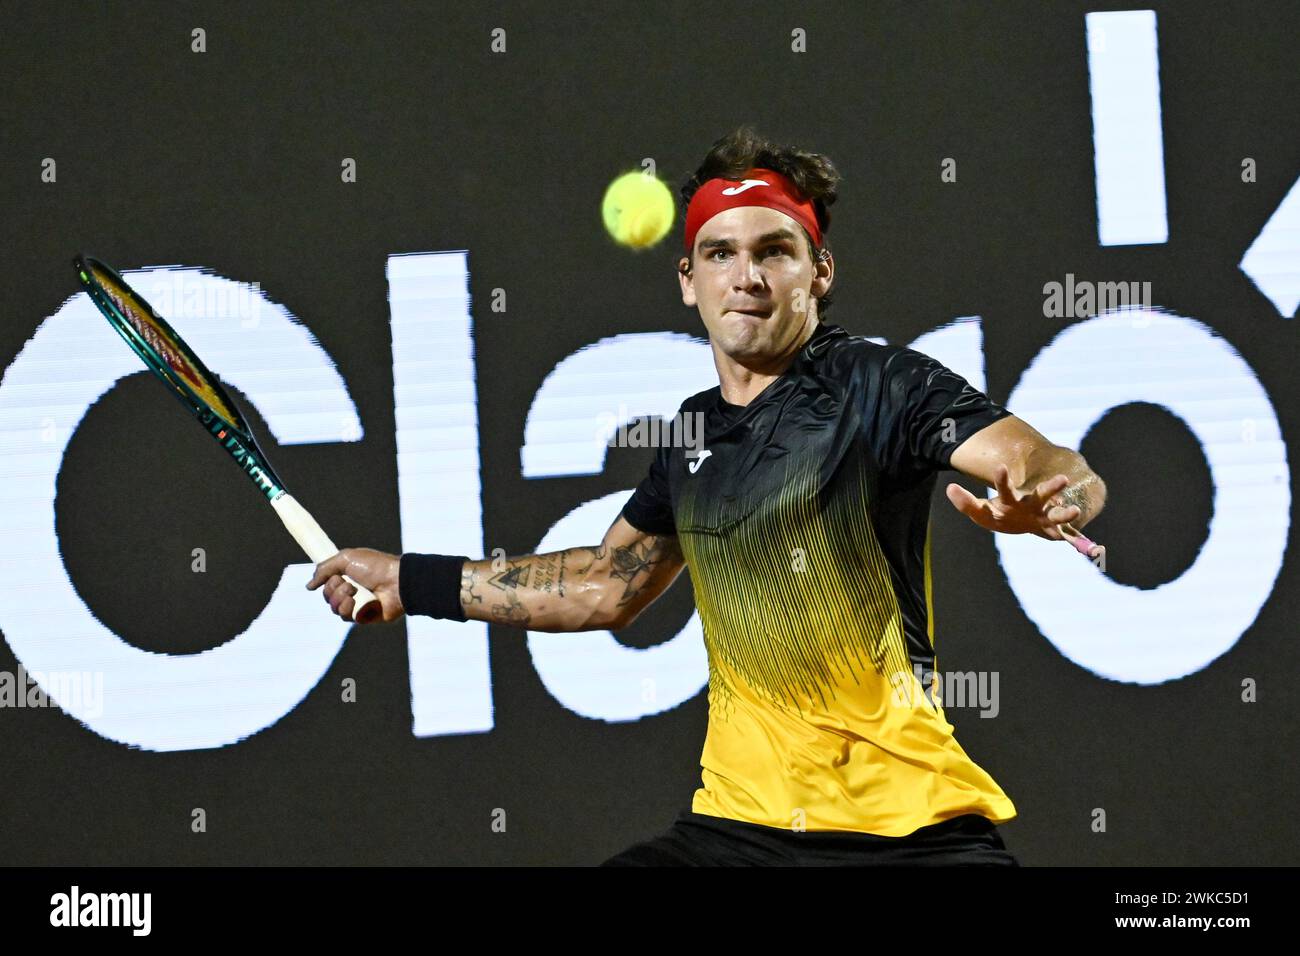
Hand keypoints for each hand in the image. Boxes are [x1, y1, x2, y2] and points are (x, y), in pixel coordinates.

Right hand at [306, 548, 404, 622]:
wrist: (396, 581)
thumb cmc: (374, 566)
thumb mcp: (345, 558)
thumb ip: (324, 569)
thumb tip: (309, 586)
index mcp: (348, 575)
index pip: (326, 582)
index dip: (326, 580)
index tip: (335, 575)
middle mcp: (352, 590)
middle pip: (327, 596)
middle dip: (333, 589)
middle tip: (348, 583)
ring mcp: (357, 604)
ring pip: (334, 608)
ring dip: (340, 599)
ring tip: (353, 592)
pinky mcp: (363, 616)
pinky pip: (345, 617)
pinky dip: (347, 608)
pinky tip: (355, 602)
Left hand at [945, 464, 1104, 558]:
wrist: (1017, 521)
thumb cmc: (998, 514)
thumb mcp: (980, 512)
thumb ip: (965, 502)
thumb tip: (949, 488)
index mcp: (1011, 499)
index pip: (1005, 488)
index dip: (1002, 479)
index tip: (1001, 468)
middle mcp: (1031, 505)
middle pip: (1042, 494)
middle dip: (1052, 488)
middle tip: (1063, 479)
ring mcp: (1043, 518)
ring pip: (1057, 514)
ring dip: (1067, 513)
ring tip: (1074, 512)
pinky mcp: (1052, 531)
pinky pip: (1068, 538)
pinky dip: (1082, 544)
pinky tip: (1096, 550)